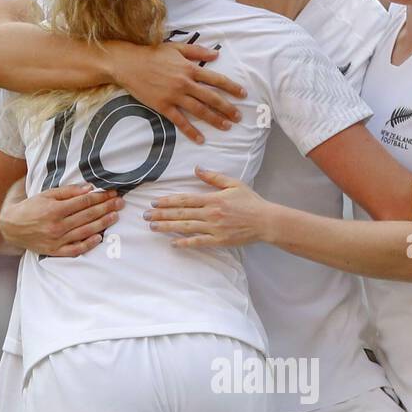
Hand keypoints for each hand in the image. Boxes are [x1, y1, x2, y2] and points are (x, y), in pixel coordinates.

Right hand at [0, 184, 123, 256]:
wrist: (11, 227)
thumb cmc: (31, 207)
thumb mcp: (46, 194)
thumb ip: (68, 192)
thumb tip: (89, 189)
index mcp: (54, 209)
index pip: (83, 202)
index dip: (100, 197)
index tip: (112, 194)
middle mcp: (57, 226)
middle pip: (87, 216)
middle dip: (106, 208)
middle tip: (120, 203)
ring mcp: (57, 240)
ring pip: (85, 231)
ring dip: (102, 224)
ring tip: (115, 216)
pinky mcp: (55, 251)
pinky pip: (75, 249)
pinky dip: (88, 244)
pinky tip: (99, 238)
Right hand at [107, 42, 245, 144]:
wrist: (128, 63)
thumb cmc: (152, 54)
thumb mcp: (176, 48)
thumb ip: (197, 52)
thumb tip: (216, 55)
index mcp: (189, 68)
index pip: (216, 79)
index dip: (231, 87)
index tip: (243, 94)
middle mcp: (185, 83)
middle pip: (211, 98)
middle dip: (227, 108)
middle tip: (238, 117)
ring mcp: (174, 96)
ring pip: (199, 110)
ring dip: (214, 120)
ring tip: (226, 127)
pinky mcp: (163, 106)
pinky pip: (180, 121)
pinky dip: (191, 131)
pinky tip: (200, 139)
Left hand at [145, 167, 271, 247]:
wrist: (266, 221)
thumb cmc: (251, 202)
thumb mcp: (233, 184)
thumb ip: (213, 177)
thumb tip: (196, 168)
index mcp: (213, 199)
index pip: (185, 199)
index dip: (168, 201)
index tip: (154, 201)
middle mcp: (211, 213)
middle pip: (181, 213)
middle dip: (161, 214)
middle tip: (145, 215)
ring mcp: (214, 228)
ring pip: (185, 227)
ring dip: (167, 227)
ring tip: (152, 226)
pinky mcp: (219, 240)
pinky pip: (198, 242)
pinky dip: (185, 243)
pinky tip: (172, 243)